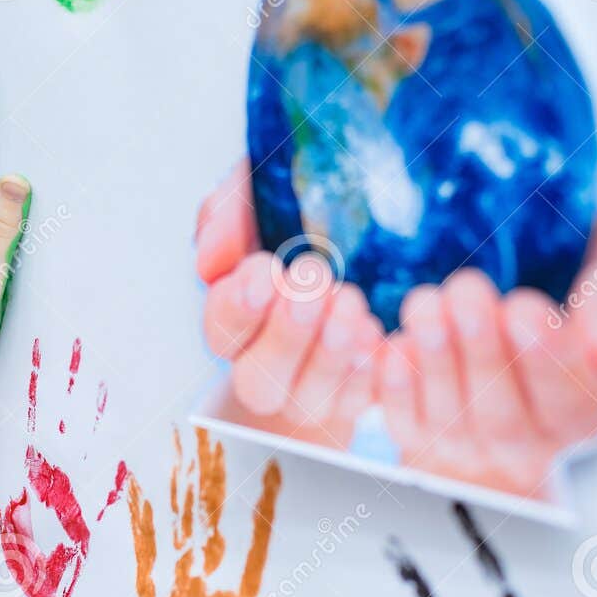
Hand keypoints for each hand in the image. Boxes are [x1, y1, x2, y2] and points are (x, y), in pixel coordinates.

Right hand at [195, 161, 381, 447]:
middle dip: (285, 335)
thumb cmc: (315, 211)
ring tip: (351, 305)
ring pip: (306, 401)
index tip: (265, 272)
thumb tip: (211, 263)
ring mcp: (314, 387)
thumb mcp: (266, 192)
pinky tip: (380, 338)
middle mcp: (270, 361)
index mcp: (240, 315)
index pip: (222, 328)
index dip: (237, 308)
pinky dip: (367, 375)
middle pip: (258, 380)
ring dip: (327, 357)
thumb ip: (230, 214)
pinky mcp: (360, 395)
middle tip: (316, 284)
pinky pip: (360, 403)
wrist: (384, 225)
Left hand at [378, 221, 596, 497]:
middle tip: (466, 290)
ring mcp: (466, 445)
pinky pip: (399, 417)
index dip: (548, 359)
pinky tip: (385, 337)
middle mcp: (525, 440)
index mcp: (582, 408)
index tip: (524, 310)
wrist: (494, 317)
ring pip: (449, 418)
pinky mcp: (416, 436)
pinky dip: (389, 379)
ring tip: (425, 302)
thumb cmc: (557, 289)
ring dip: (433, 358)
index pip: (569, 399)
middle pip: (503, 417)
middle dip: (482, 351)